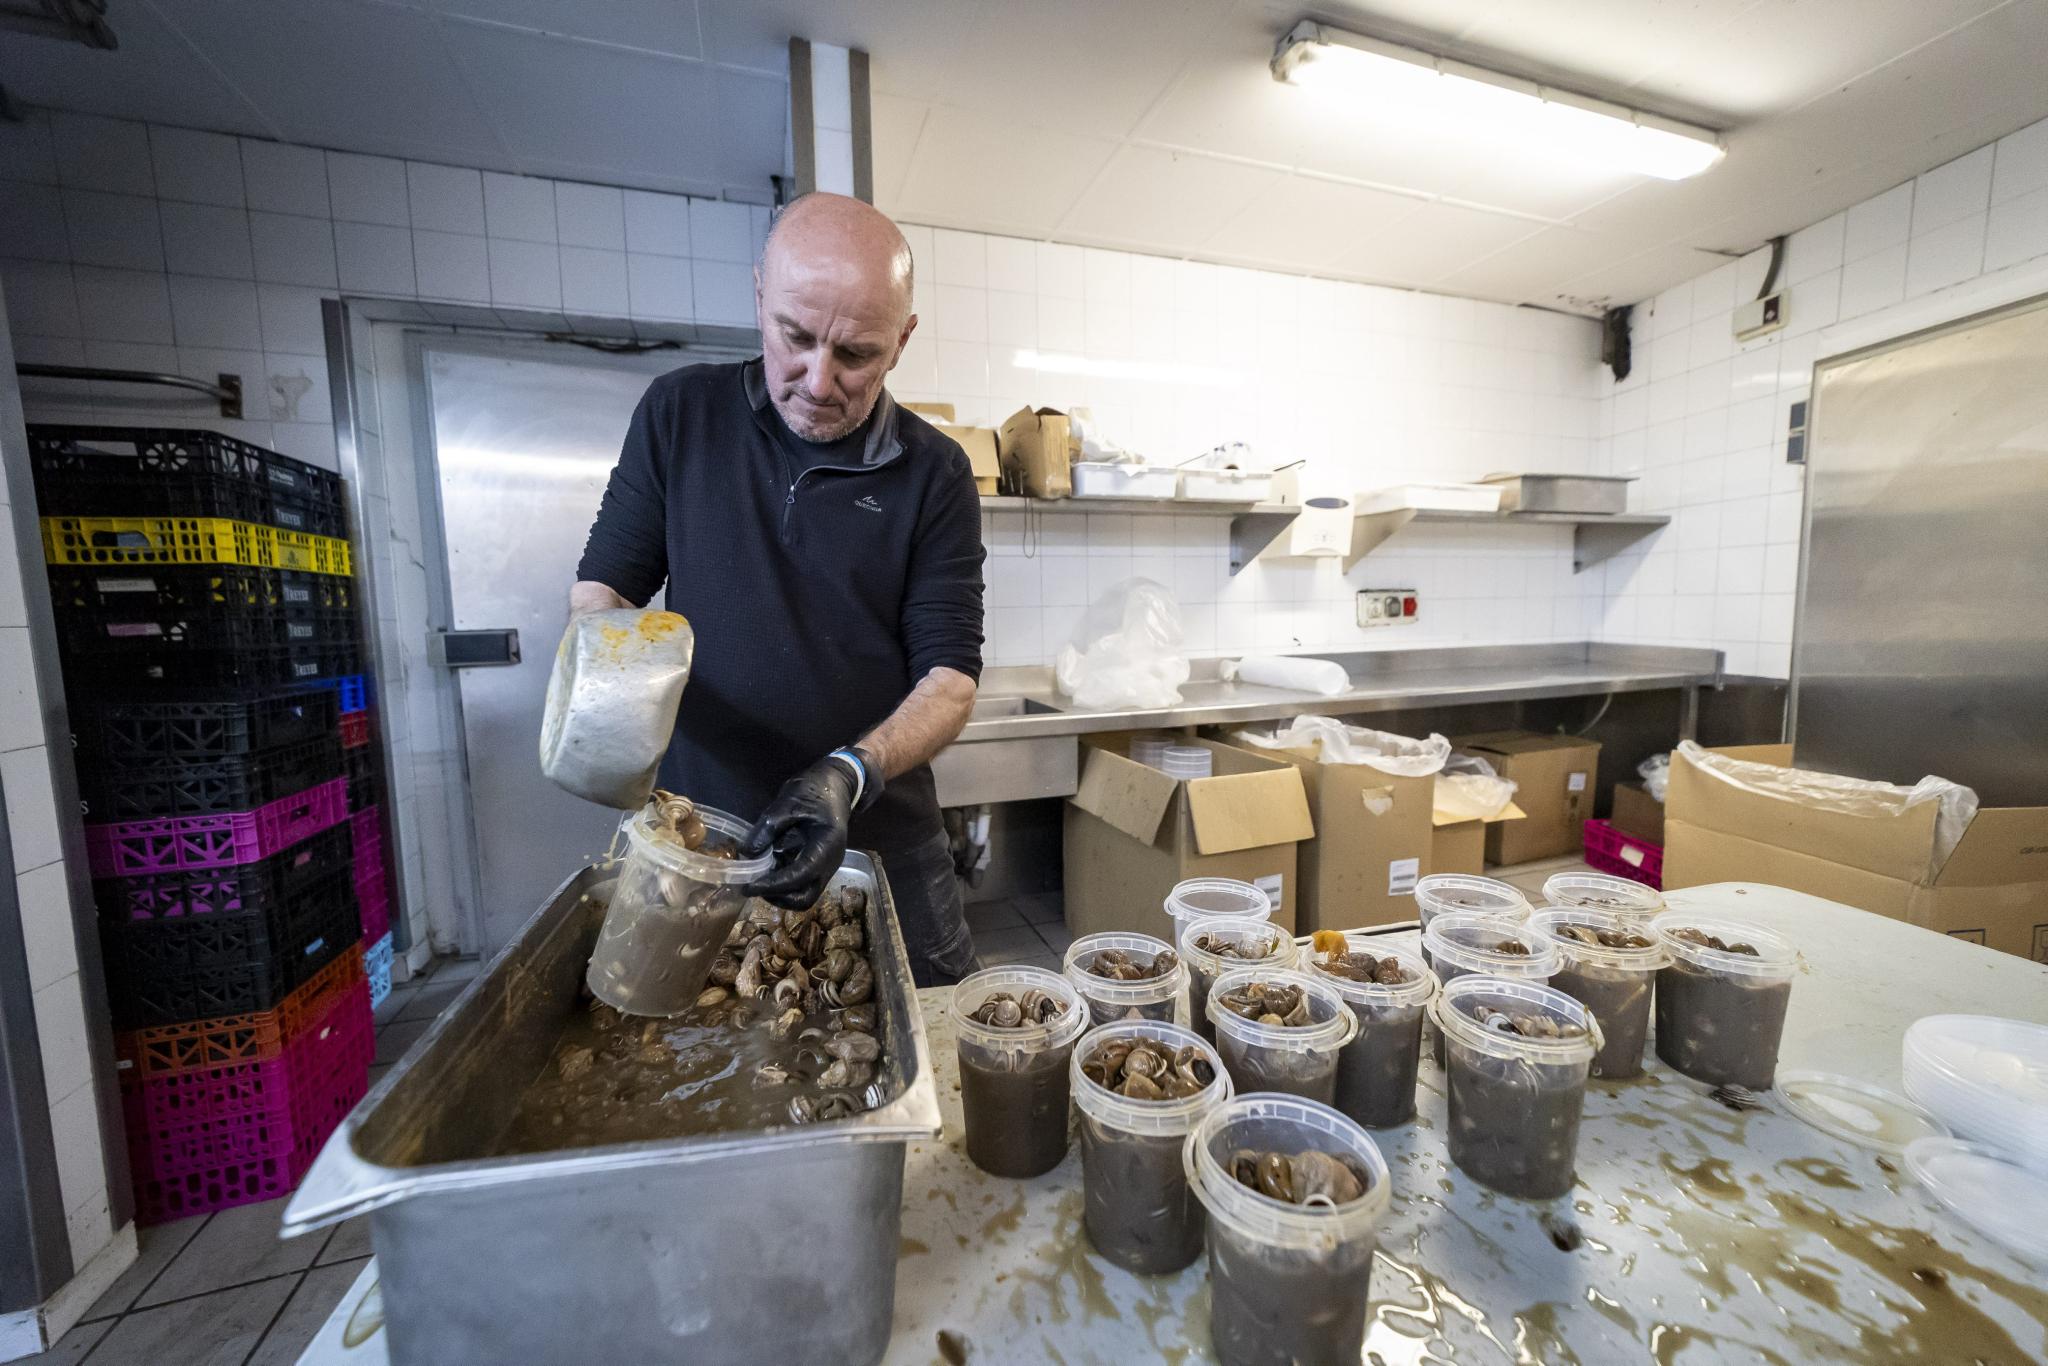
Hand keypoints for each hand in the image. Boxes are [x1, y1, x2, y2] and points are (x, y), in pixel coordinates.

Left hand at [741, 756, 858, 908]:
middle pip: (805, 898)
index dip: (772, 885)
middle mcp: (829, 863)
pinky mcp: (819, 865)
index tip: (748, 887)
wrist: (839, 783)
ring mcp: (826, 867)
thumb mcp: (789, 802)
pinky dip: (784, 884)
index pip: (799, 877)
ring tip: (758, 879)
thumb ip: (768, 827)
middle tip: (754, 886)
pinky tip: (768, 870)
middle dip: (777, 897)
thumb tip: (747, 853)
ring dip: (780, 893)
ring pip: (804, 895)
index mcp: (826, 846)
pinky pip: (802, 884)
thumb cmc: (816, 789)